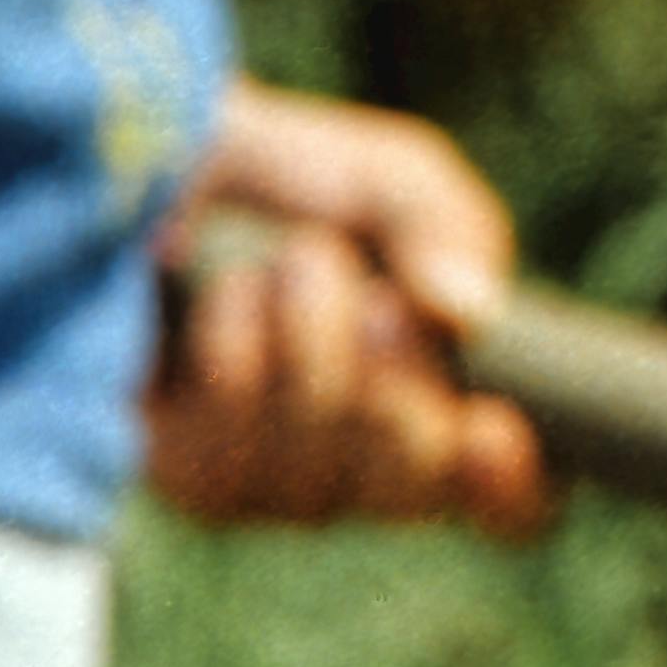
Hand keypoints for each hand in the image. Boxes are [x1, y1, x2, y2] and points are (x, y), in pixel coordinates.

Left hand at [143, 75, 549, 541]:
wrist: (157, 161)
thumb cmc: (291, 178)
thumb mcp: (393, 182)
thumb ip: (450, 229)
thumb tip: (468, 315)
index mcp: (444, 407)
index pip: (510, 505)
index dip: (509, 484)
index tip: (490, 421)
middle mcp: (362, 467)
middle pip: (410, 492)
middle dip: (399, 384)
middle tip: (380, 301)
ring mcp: (267, 482)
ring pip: (315, 476)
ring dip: (310, 344)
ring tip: (290, 263)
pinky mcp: (178, 474)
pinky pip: (226, 461)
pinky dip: (235, 352)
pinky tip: (227, 297)